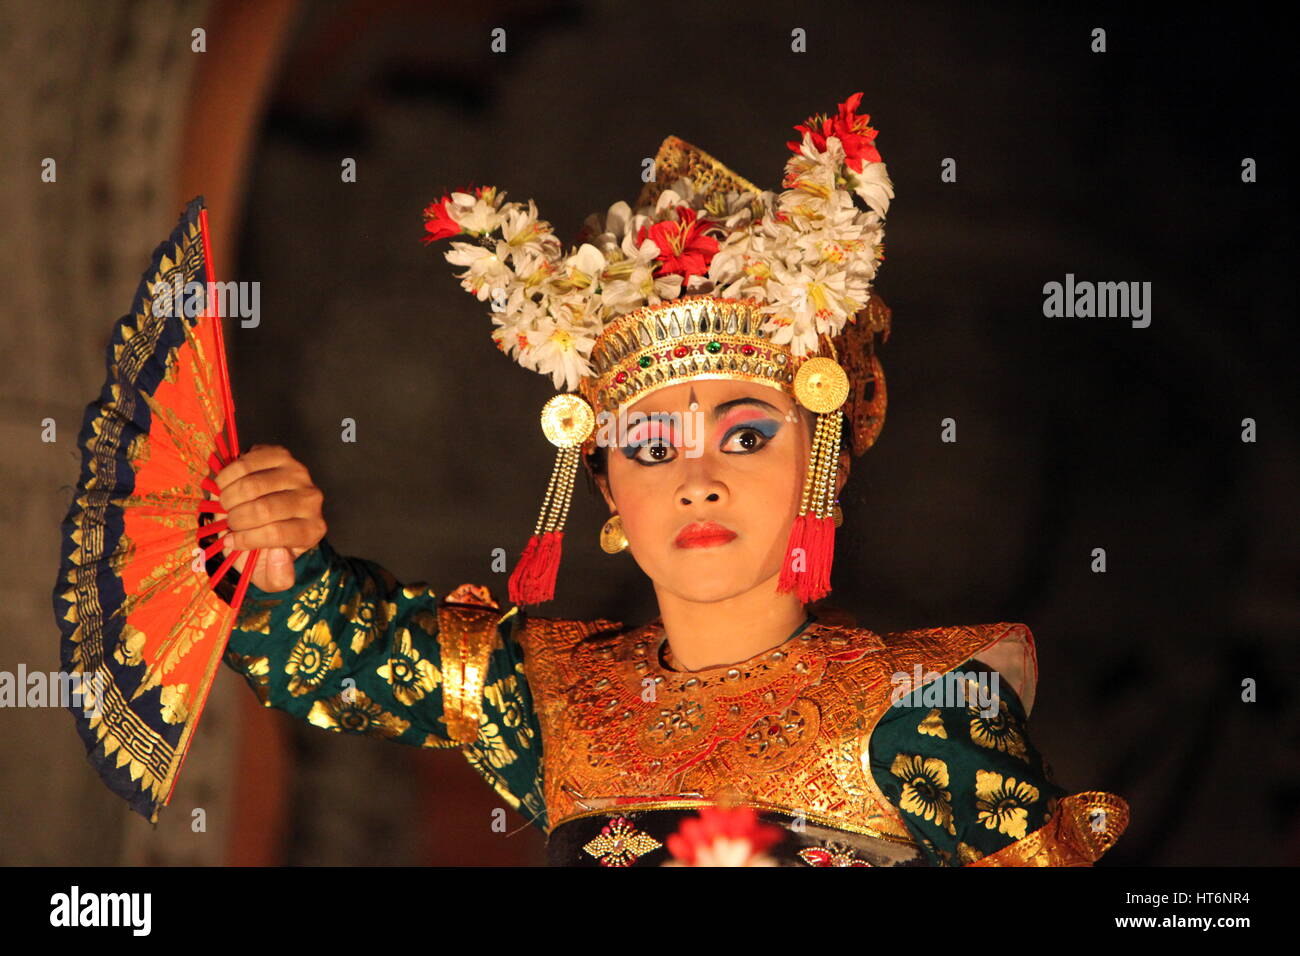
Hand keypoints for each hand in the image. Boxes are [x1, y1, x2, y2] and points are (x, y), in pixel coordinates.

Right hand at [213, 444, 326, 591]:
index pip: (277, 534)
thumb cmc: (264, 547)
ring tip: (225, 506)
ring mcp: (298, 473)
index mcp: (312, 531)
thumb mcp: (270, 574)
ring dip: (228, 498)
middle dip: (236, 519)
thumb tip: (278, 553)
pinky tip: (225, 487)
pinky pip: (247, 462)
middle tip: (226, 523)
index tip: (228, 542)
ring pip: (253, 484)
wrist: (261, 515)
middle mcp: (312, 500)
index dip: (246, 540)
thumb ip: (277, 577)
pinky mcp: (281, 454)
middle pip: (265, 508)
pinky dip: (228, 476)